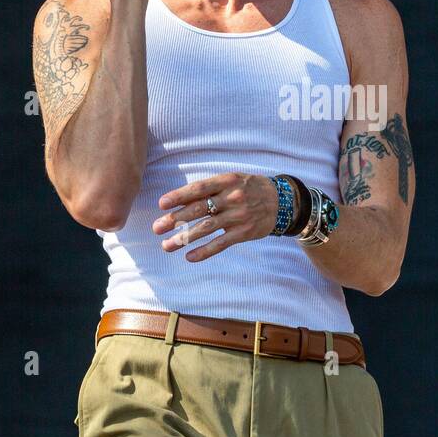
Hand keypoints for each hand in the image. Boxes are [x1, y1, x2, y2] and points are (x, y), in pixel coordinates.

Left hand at [153, 173, 279, 261]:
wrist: (281, 201)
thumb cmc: (249, 188)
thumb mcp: (232, 180)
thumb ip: (210, 188)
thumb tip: (181, 200)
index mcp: (227, 181)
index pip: (199, 189)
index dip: (179, 196)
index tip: (161, 204)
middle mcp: (232, 198)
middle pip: (199, 210)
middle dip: (175, 219)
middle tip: (156, 228)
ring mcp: (238, 216)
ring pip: (206, 228)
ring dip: (184, 238)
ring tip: (167, 245)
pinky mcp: (243, 233)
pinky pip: (221, 244)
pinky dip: (205, 251)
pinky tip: (189, 256)